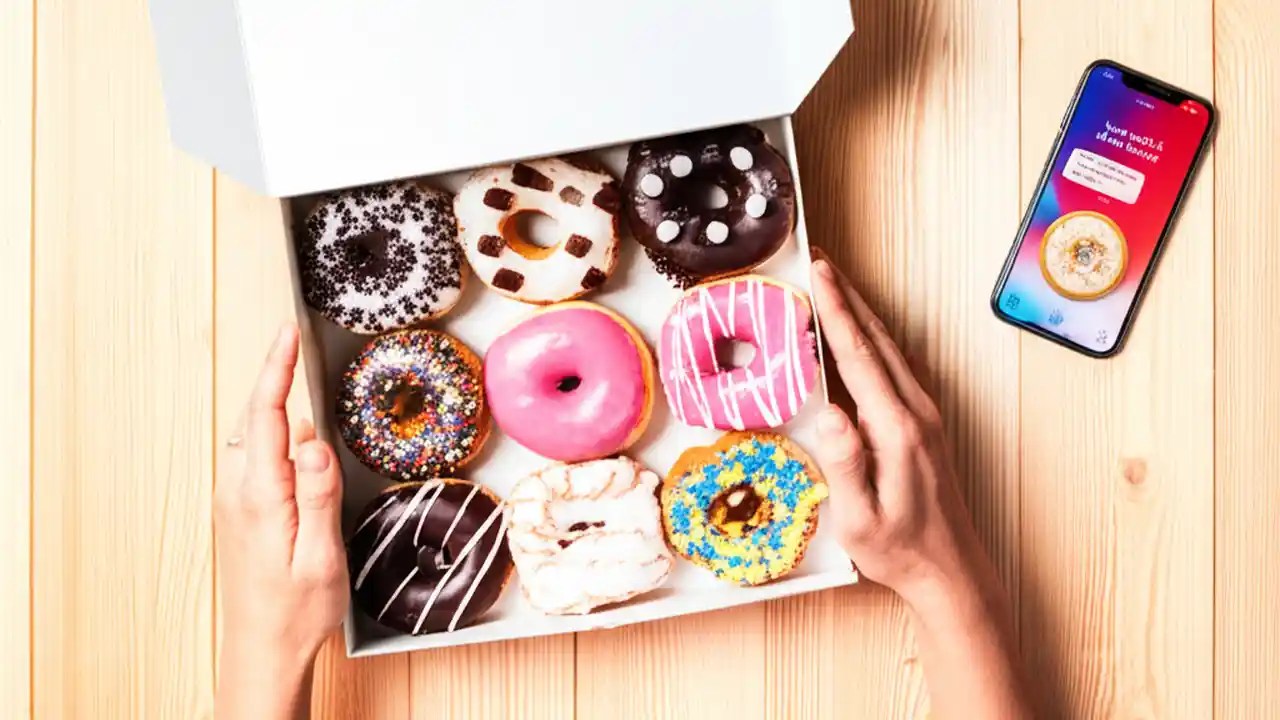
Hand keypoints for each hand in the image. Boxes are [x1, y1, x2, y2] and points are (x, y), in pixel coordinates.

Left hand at [215, 325, 346, 719]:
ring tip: (301, 381)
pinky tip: (298, 443)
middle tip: (297, 343)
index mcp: (260, 496)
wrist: (261, 651)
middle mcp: (238, 492)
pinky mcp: (241, 512)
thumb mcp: (320, 557)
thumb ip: (318, 497)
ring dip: (274, 406)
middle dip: (273, 376)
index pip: (265, 416)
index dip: (276, 369)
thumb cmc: (296, 611)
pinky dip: (273, 435)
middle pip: (253, 417)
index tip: (286, 332)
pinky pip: (255, 458)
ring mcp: (235, 501)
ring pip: (253, 437)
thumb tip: (314, 443)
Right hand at [809, 256, 1034, 717]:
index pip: (859, 357)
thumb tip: (829, 412)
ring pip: (890, 349)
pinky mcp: (925, 424)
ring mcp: (925, 415)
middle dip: (848, 297)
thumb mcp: (860, 518)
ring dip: (861, 313)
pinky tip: (861, 335)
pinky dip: (874, 340)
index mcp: (895, 429)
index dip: (836, 312)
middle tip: (819, 261)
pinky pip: (897, 367)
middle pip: (878, 340)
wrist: (951, 570)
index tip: (820, 274)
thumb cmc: (899, 550)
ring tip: (834, 286)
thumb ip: (846, 464)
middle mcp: (916, 412)